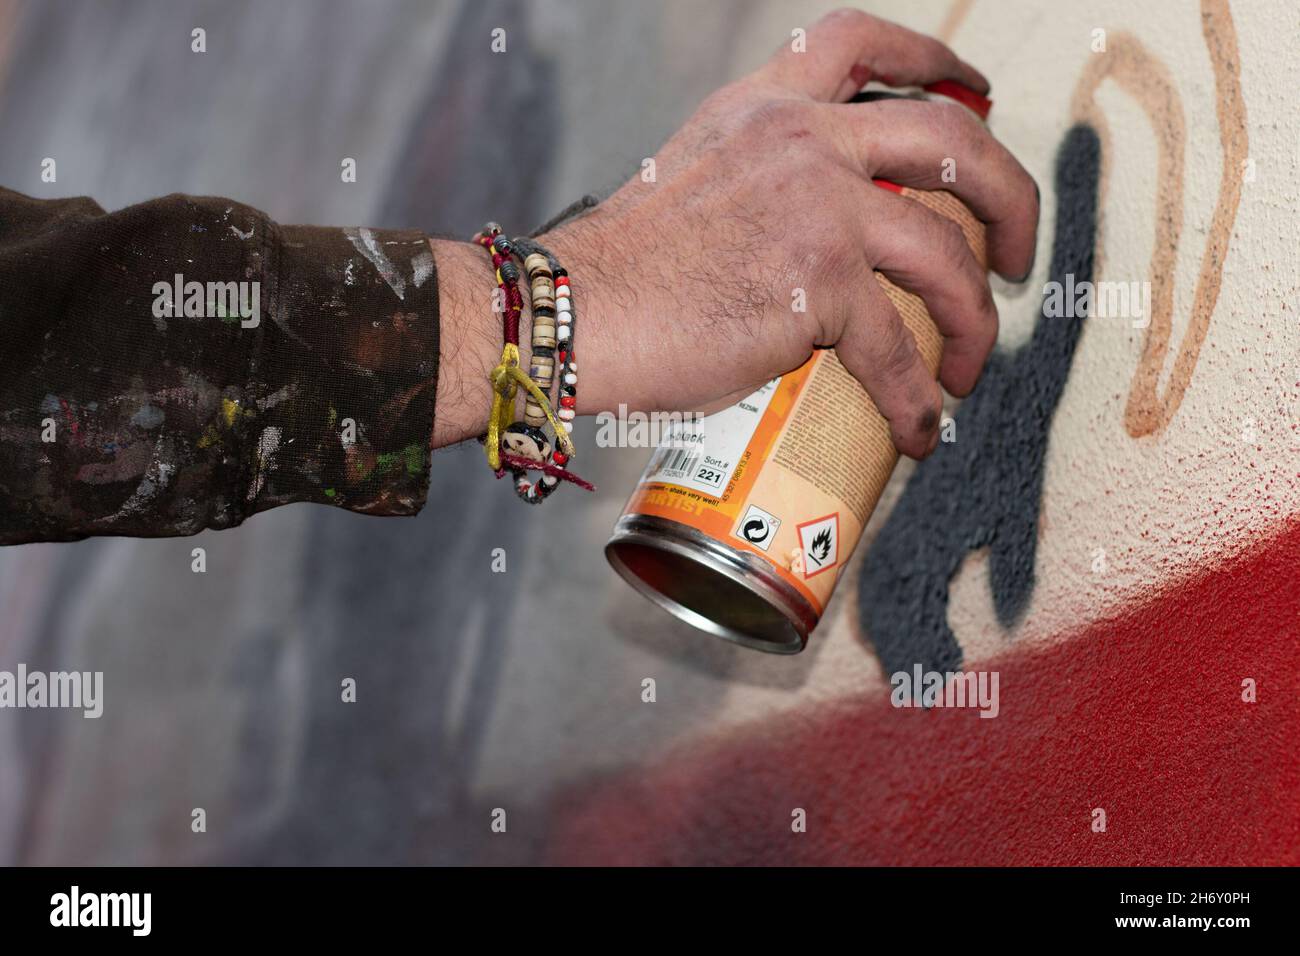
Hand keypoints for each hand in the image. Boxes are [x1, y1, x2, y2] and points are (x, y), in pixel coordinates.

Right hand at [436, 8, 1038, 458]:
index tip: (975, 96)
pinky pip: (898, 347)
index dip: (938, 64)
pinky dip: (917, 397)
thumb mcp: (692, 179)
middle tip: (1015, 253)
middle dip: (1009, 198)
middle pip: (951, 140)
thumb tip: (807, 230)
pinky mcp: (816, 284)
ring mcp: (817, 206)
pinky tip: (920, 426)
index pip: (862, 44)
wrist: (572, 312)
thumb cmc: (620, 270)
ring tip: (971, 365)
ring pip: (945, 254)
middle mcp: (800, 139)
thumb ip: (758, 178)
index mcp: (765, 108)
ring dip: (976, 319)